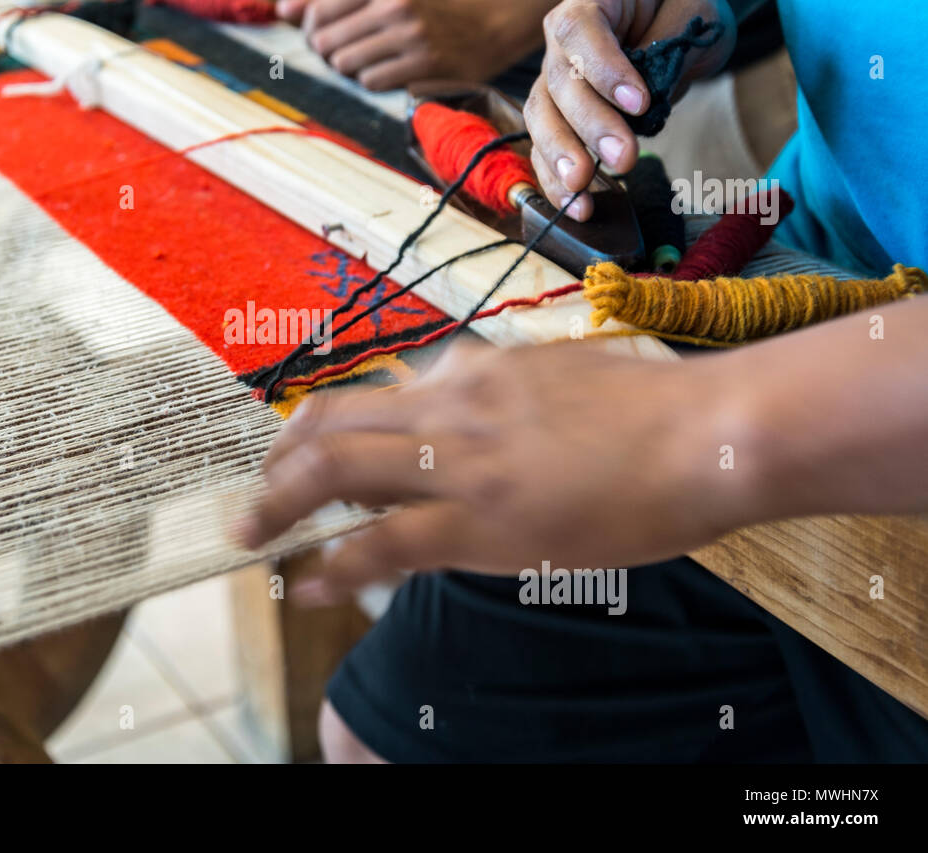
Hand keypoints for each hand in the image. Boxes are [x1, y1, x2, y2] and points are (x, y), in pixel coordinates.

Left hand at [237, 340, 754, 604]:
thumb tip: (456, 391)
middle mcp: (448, 408)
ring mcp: (458, 464)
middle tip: (254, 496)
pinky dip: (331, 565)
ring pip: (334, 473)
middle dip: (277, 462)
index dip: (322, 425)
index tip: (300, 450)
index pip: (372, 395)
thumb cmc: (652, 406)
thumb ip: (497, 385)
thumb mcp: (557, 373)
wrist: (706, 431)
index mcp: (471, 374)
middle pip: (330, 424)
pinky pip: (380, 544)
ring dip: (278, 505)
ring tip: (249, 537)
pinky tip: (306, 582)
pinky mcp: (478, 523)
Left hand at [276, 0, 511, 91]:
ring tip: (374, 65)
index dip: (313, 35)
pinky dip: (374, 85)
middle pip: (326, 44)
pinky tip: (392, 76)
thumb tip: (281, 8)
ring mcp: (410, 34)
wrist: (483, 27)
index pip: (317, 14)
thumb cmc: (419, 11)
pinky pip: (371, 84)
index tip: (329, 40)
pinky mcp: (423, 64)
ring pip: (345, 66)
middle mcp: (394, 2)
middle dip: (332, 56)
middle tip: (354, 56)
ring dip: (352, 74)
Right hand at [523, 0, 735, 219]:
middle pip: (559, 80)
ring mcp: (553, 72)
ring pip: (541, 115)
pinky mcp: (557, 110)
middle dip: (589, 125)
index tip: (640, 104)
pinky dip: (557, 177)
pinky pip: (546, 143)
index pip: (581, 27)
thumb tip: (643, 107)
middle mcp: (561, 32)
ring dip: (560, 156)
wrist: (674, 12)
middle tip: (622, 159)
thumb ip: (669, 52)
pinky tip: (577, 205)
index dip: (604, 67)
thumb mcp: (696, 14)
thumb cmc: (686, 7)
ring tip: (583, 192)